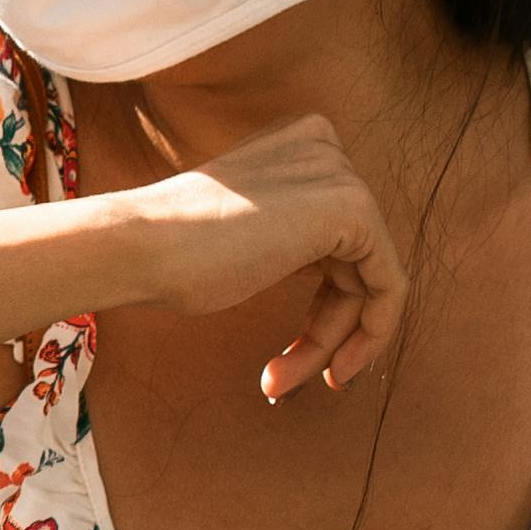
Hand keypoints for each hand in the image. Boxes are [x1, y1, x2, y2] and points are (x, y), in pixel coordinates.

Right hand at [117, 117, 410, 399]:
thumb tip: (344, 288)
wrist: (141, 247)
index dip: (320, 308)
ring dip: (329, 345)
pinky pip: (389, 285)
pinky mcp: (352, 205)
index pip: (335, 242)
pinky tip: (328, 370)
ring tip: (281, 384)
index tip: (289, 358)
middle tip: (281, 381)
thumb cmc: (171, 253)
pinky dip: (369, 335)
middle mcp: (325, 147)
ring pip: (368, 282)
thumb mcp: (245, 234)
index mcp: (297, 145)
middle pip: (353, 263)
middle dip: (324, 332)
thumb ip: (292, 238)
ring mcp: (340, 172)